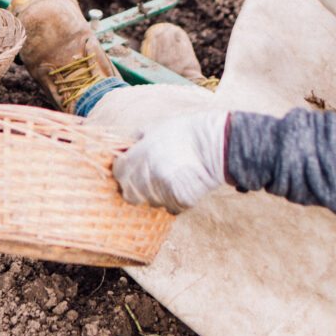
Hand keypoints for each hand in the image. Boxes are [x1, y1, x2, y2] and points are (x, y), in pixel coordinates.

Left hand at [113, 111, 228, 213]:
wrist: (217, 143)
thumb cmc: (185, 132)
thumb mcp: (153, 128)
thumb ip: (133, 142)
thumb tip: (118, 151)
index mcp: (138, 157)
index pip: (118, 174)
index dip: (124, 171)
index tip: (133, 168)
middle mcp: (147, 176)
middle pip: (130, 194)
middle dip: (137, 188)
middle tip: (152, 176)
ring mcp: (163, 191)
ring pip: (150, 202)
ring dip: (157, 194)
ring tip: (172, 177)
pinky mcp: (180, 201)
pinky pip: (170, 207)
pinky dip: (174, 201)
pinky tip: (183, 185)